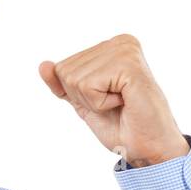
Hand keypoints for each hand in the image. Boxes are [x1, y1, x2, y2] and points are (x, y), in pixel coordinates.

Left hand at [38, 33, 189, 167]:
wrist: (147, 147)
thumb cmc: (121, 124)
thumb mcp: (82, 101)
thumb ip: (62, 83)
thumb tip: (43, 65)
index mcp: (111, 46)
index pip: (62, 67)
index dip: (77, 94)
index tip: (106, 100)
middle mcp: (120, 42)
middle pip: (65, 71)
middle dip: (84, 97)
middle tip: (114, 104)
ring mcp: (125, 50)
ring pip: (74, 79)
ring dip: (94, 101)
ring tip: (120, 103)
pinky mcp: (129, 64)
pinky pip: (88, 85)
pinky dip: (101, 103)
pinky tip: (124, 101)